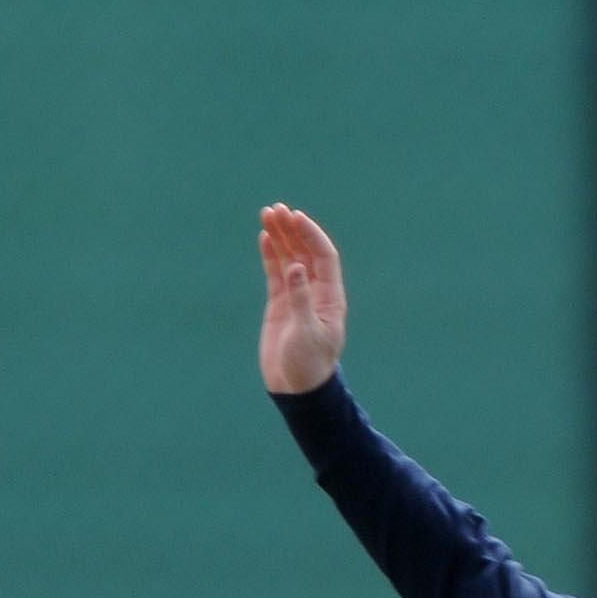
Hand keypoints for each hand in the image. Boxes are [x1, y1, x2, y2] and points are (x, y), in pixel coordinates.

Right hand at [259, 204, 347, 392]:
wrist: (296, 389)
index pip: (324, 257)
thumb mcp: (306, 333)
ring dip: (281, 237)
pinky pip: (276, 274)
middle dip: (293, 230)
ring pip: (289, 259)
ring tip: (267, 214)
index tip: (296, 218)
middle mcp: (316, 293)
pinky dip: (271, 255)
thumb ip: (300, 299)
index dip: (311, 236)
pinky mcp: (281, 305)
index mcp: (330, 298)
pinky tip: (266, 237)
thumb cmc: (308, 365)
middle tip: (276, 209)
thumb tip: (295, 268)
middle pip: (305, 253)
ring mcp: (297, 297)